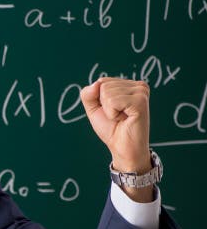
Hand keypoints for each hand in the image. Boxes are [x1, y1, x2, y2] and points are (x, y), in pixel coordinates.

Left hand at [80, 77, 153, 202]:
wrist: (122, 147)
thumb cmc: (111, 129)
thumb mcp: (94, 109)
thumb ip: (88, 94)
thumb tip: (96, 84)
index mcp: (128, 85)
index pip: (101, 81)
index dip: (99, 100)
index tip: (112, 111)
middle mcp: (138, 85)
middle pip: (103, 85)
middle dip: (104, 105)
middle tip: (117, 116)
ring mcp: (141, 92)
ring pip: (107, 92)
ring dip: (109, 110)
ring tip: (121, 118)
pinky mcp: (141, 101)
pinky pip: (113, 101)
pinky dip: (112, 113)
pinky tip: (124, 119)